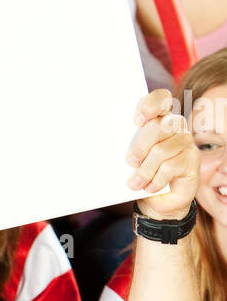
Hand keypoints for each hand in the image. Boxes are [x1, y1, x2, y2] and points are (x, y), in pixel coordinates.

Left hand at [126, 89, 198, 219]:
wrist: (158, 200)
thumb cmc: (141, 173)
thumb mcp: (130, 158)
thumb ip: (125, 145)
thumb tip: (107, 144)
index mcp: (158, 118)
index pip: (161, 99)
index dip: (151, 105)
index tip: (137, 120)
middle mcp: (175, 126)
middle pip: (159, 126)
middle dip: (140, 146)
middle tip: (130, 162)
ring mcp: (185, 142)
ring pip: (162, 151)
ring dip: (145, 170)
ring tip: (135, 183)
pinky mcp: (192, 160)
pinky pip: (170, 167)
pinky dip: (156, 180)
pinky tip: (149, 187)